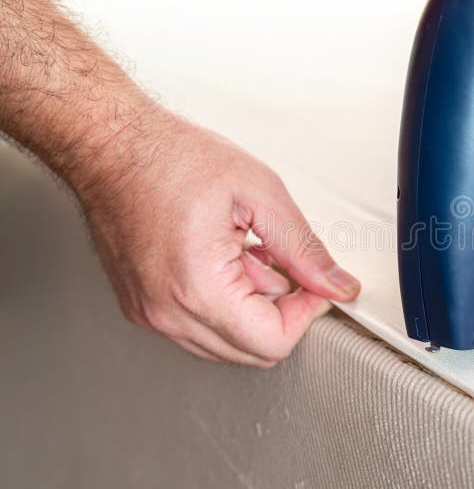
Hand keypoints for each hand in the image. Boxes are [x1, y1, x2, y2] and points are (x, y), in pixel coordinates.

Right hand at [79, 111, 360, 367]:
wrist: (110, 147)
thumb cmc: (170, 159)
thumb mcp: (259, 193)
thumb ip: (304, 248)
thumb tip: (337, 285)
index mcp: (198, 288)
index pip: (273, 342)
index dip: (307, 312)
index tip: (313, 283)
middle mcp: (168, 312)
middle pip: (252, 352)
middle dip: (281, 311)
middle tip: (282, 263)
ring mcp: (151, 314)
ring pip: (227, 345)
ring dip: (253, 309)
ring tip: (246, 254)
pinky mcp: (144, 308)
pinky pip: (200, 329)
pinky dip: (225, 306)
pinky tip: (223, 262)